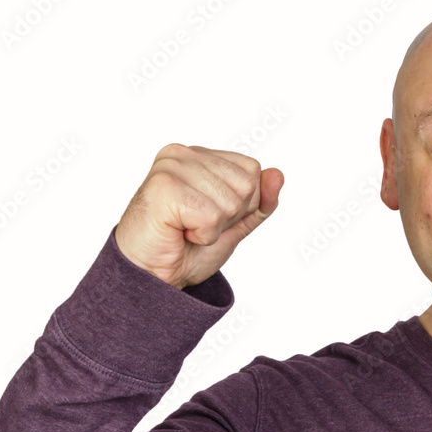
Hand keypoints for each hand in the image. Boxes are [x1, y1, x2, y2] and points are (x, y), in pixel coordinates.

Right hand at [114, 144, 283, 288]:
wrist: (153, 277)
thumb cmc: (187, 249)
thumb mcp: (236, 223)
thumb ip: (260, 201)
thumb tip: (278, 174)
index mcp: (200, 156)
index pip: (252, 170)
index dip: (242, 204)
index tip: (210, 216)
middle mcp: (183, 154)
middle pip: (245, 185)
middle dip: (229, 216)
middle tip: (196, 225)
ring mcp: (171, 167)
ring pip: (230, 201)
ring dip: (213, 228)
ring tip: (186, 229)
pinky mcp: (162, 187)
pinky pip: (211, 216)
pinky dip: (201, 235)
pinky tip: (179, 233)